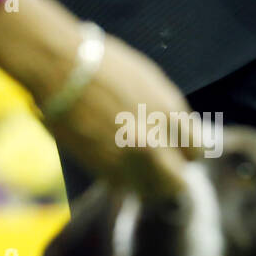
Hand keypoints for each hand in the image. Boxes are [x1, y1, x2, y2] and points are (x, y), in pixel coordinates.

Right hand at [46, 34, 197, 201]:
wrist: (60, 66)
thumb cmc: (103, 64)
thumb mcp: (150, 82)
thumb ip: (167, 112)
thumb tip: (173, 133)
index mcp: (172, 115)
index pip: (195, 153)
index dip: (183, 154)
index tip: (174, 152)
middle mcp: (156, 140)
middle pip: (177, 182)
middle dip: (171, 177)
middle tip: (160, 170)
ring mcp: (129, 157)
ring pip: (151, 191)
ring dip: (147, 184)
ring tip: (136, 172)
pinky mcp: (102, 167)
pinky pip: (122, 186)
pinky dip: (122, 181)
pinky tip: (114, 165)